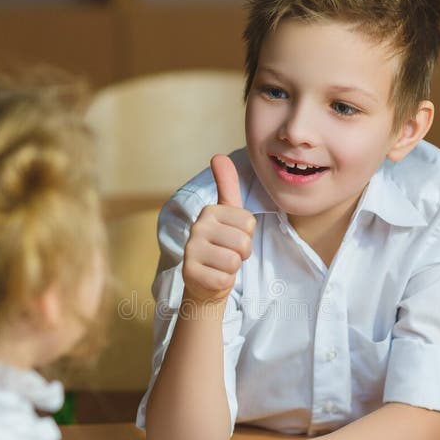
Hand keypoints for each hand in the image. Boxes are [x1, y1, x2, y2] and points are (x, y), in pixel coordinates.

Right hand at [182, 155, 255, 304]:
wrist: (205, 282)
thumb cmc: (222, 246)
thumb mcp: (228, 216)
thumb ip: (227, 186)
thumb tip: (218, 156)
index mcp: (209, 211)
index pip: (249, 224)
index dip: (247, 236)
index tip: (233, 239)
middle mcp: (196, 227)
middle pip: (242, 242)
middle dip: (242, 254)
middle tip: (228, 254)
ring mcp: (190, 250)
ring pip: (233, 261)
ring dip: (232, 268)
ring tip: (221, 265)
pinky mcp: (190, 273)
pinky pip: (224, 279)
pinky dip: (224, 282)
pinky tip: (213, 277)